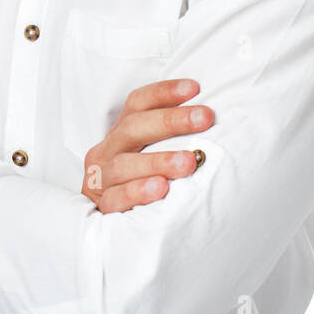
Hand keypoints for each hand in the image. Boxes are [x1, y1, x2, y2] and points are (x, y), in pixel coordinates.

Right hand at [80, 79, 213, 213]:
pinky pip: (116, 199)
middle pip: (133, 128)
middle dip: (171, 121)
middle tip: (205, 118)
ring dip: (158, 161)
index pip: (137, 103)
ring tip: (188, 162)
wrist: (112, 225)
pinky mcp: (102, 207)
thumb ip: (172, 137)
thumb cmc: (143, 181)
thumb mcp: (152, 153)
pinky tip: (160, 188)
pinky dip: (138, 191)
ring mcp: (101, 179)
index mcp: (121, 132)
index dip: (164, 93)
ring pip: (124, 165)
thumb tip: (211, 116)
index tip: (195, 88)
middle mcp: (107, 150)